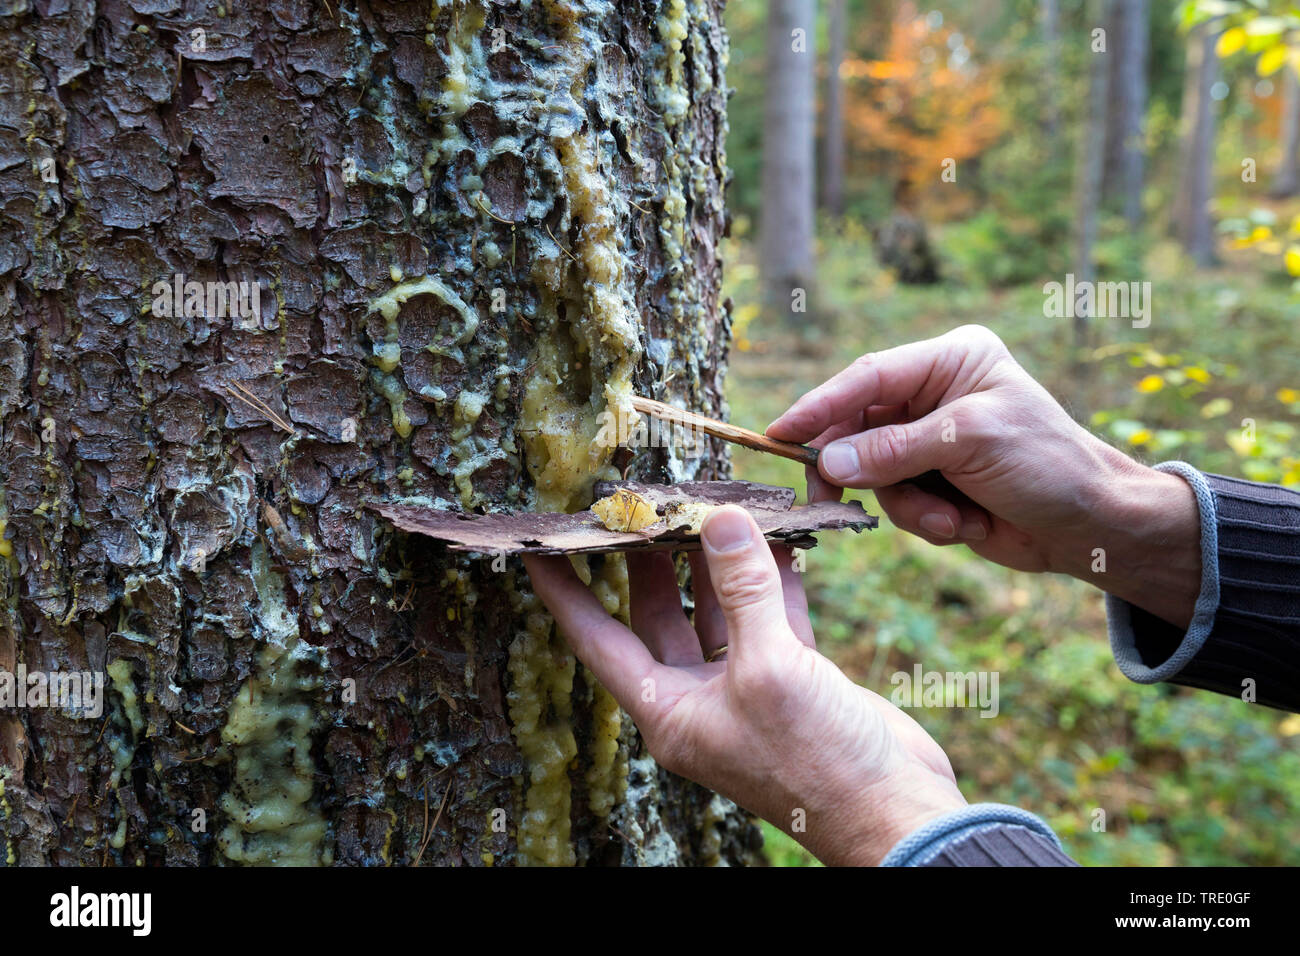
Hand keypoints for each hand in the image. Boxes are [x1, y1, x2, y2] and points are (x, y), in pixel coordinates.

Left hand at [523, 505, 965, 865]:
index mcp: (669, 710)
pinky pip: (772, 614)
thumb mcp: (770, 669)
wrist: (895, 810)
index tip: (540, 553)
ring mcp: (747, 687)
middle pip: (658, 617)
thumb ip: (743, 589)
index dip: (567, 596)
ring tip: (707, 503)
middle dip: (649, 562)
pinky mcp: (795, 676)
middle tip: (640, 506)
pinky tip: (779, 533)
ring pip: (719, 610)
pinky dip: (776, 576)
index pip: (599, 642)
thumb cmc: (818, 762)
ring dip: (717, 562)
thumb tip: (720, 520)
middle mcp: (699, 698)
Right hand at [766, 325, 1201, 628]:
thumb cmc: (1046, 464)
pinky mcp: (933, 483)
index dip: (821, 406)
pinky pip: (895, 502)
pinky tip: (963, 524)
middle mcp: (935, 395)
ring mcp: (931, 441)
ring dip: (904, 504)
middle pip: (859, 426)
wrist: (1092, 527)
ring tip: (946, 518)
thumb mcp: (968, 443)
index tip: (779, 432)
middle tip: (827, 495)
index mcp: (950, 361)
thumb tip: (828, 462)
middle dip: (856, 467)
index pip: (869, 377)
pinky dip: (922, 520)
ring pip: (873, 473)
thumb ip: (893, 450)